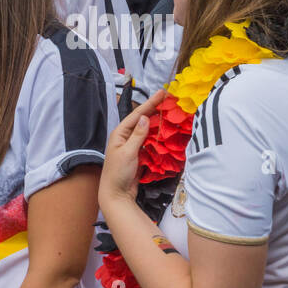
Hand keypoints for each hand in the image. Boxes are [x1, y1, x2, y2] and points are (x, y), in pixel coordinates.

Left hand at [99, 90, 165, 204]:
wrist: (116, 195)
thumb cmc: (118, 173)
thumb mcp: (128, 153)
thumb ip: (138, 135)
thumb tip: (146, 117)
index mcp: (120, 133)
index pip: (137, 114)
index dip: (150, 103)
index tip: (162, 92)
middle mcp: (125, 137)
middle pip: (143, 120)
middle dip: (155, 109)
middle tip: (169, 100)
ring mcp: (132, 145)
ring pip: (147, 130)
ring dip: (158, 122)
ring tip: (170, 112)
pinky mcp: (138, 154)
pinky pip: (149, 141)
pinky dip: (158, 136)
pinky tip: (166, 131)